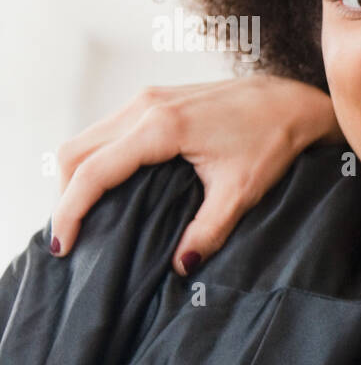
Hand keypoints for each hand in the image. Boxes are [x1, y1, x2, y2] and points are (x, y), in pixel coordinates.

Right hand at [51, 75, 339, 272]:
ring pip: (87, 138)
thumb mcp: (242, 191)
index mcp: (161, 127)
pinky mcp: (154, 99)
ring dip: (77, 177)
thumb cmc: (272, 139)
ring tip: (83, 218)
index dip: (70, 211)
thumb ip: (209, 230)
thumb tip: (181, 266)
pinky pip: (106, 131)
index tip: (63, 247)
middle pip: (76, 152)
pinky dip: (95, 160)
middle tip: (71, 238)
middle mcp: (145, 106)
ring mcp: (147, 98)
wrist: (292, 100)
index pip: (93, 171)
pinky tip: (107, 190)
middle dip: (65, 196)